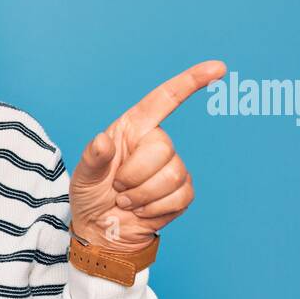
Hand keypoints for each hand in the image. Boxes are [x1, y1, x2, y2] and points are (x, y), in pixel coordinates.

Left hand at [69, 59, 225, 253]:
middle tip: (117, 189)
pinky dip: (155, 209)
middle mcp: (154, 143)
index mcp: (132, 129)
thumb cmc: (90, 197)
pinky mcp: (182, 191)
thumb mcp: (83, 176)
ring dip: (142, 196)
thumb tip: (102, 141)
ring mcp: (171, 166)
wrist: (102, 230)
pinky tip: (141, 211)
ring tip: (126, 201)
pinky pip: (180, 196)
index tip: (217, 68)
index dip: (190, 82)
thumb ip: (92, 158)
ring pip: (172, 175)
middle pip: (164, 148)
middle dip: (135, 176)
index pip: (164, 100)